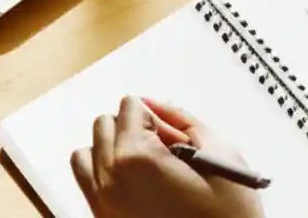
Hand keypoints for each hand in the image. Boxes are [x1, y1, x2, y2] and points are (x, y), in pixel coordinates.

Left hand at [70, 96, 263, 217]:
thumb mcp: (221, 154)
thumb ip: (183, 120)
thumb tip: (158, 104)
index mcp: (137, 157)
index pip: (130, 106)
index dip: (159, 120)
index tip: (176, 141)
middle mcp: (111, 178)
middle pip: (104, 125)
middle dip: (133, 130)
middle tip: (165, 152)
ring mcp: (102, 202)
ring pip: (86, 154)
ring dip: (110, 151)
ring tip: (143, 168)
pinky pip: (86, 184)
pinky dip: (103, 176)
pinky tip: (133, 186)